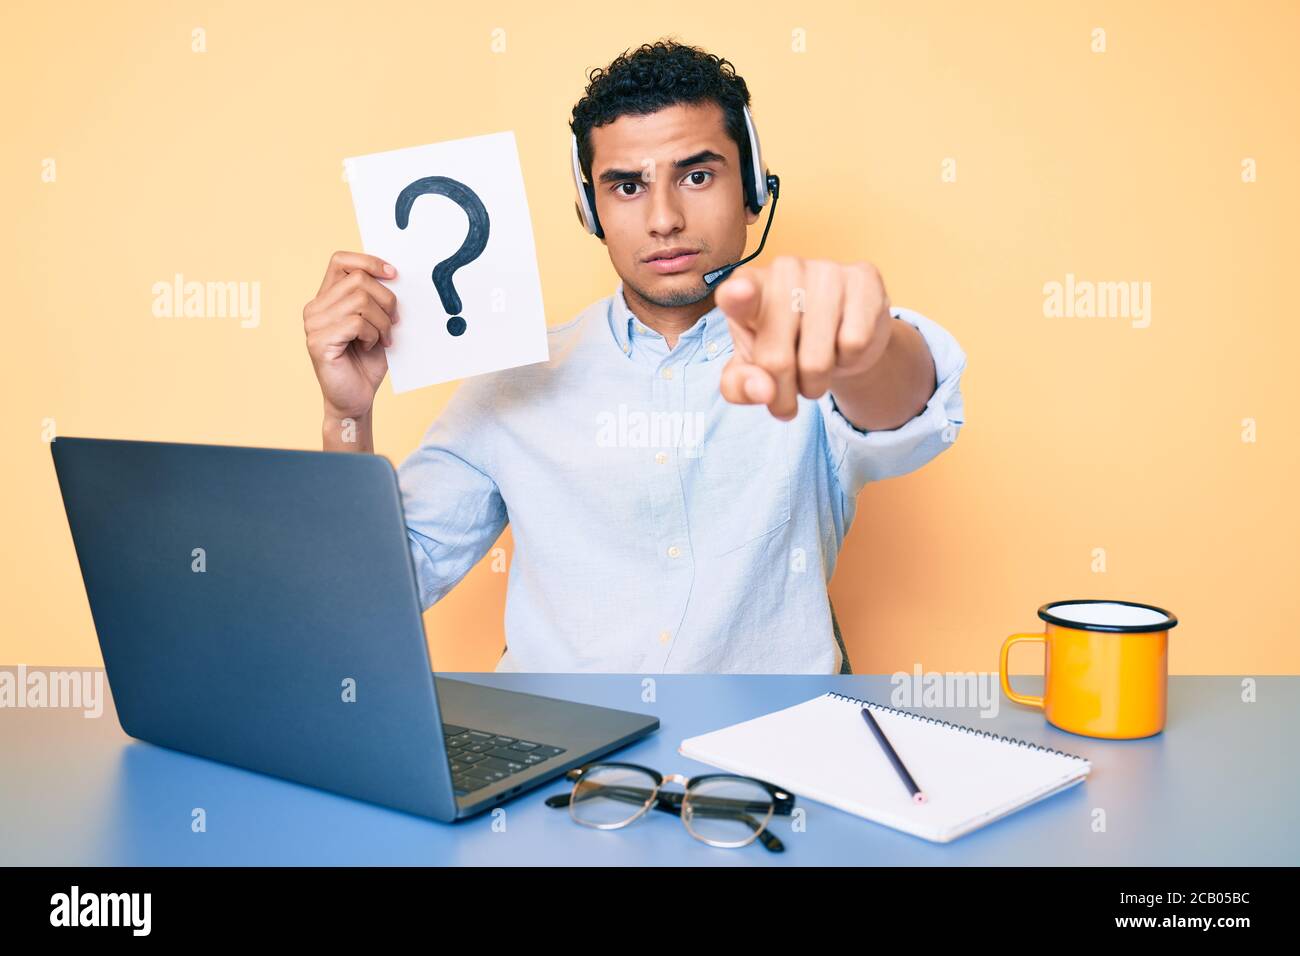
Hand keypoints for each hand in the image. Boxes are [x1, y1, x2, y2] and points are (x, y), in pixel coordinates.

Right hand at [303, 251, 398, 419]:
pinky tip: (370, 347)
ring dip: (382, 322)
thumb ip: (377, 300)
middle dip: (386, 299)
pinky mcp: (318, 342)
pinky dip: (373, 335)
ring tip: (382, 338)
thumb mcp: (376, 324)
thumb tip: (394, 275)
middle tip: (393, 322)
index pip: (341, 261)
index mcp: (326, 298)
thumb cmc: (366, 363)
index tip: (393, 274)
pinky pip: (357, 323)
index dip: (369, 261)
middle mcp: (315, 308)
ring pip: (361, 301)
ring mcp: (313, 324)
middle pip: (359, 279)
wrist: (356, 399)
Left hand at [715, 257, 892, 420]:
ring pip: (817, 361)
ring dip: (816, 382)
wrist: (838, 335)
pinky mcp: (864, 279)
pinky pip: (855, 344)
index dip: (738, 295)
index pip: (737, 292)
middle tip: (789, 387)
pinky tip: (843, 342)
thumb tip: (764, 391)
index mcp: (745, 287)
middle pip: (776, 360)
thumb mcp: (751, 370)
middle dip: (783, 392)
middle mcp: (784, 270)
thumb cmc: (783, 347)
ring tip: (816, 365)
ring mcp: (825, 270)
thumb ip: (740, 385)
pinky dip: (849, 359)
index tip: (739, 293)